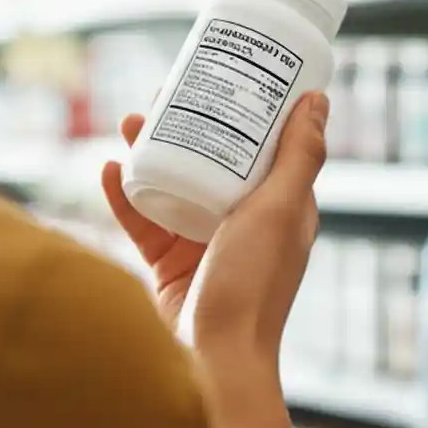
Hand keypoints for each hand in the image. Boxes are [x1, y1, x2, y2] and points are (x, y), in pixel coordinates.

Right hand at [101, 92, 327, 358]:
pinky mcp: (169, 263)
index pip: (261, 143)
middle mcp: (243, 219)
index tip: (217, 72)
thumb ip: (299, 157)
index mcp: (278, 205)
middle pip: (210, 155)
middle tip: (160, 91)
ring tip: (128, 122)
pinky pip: (144, 220)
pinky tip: (109, 170)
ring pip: (173, 181)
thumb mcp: (282, 209)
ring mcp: (203, 241)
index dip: (240, 106)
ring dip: (149, 149)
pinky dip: (126, 195)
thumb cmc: (255, 284)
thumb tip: (318, 98)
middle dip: (184, 121)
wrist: (215, 356)